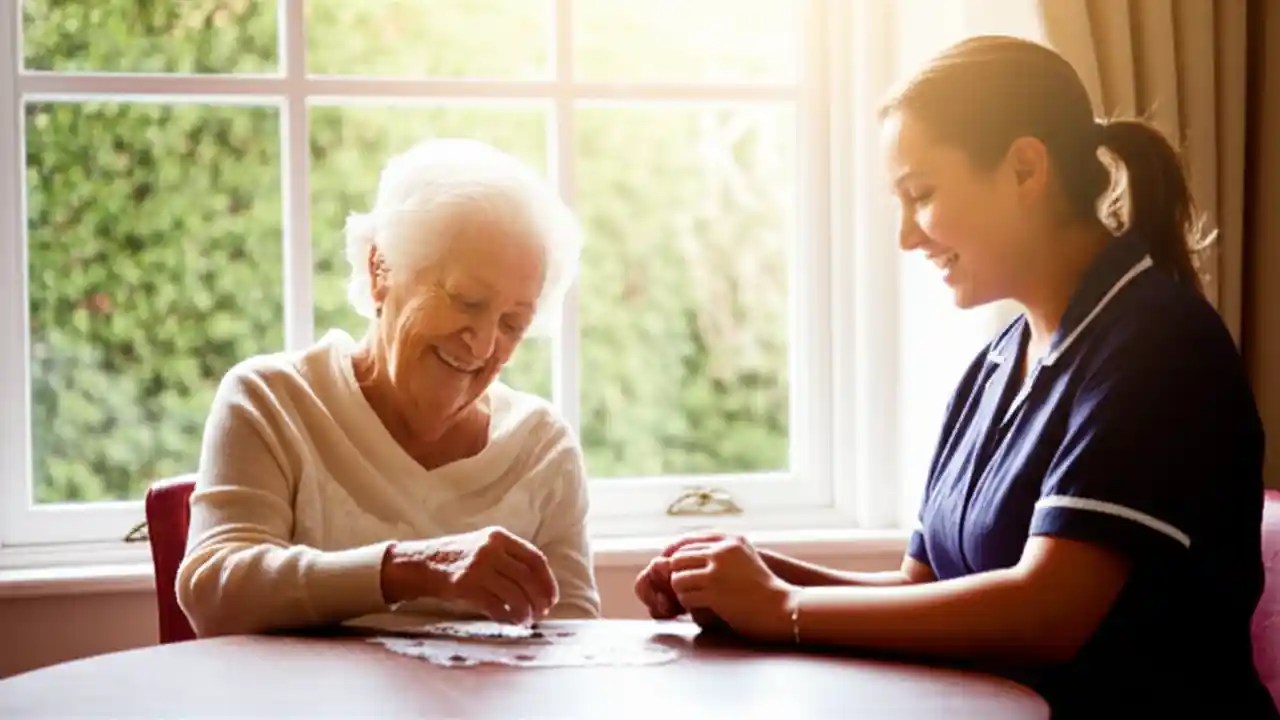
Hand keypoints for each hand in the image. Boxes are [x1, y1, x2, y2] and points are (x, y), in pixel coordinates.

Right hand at [381, 526, 558, 624]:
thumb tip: (540, 587)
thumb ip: (510, 558)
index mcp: (500, 536)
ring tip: (526, 620)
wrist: (421, 563)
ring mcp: (478, 566)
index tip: (552, 598)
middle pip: (527, 578)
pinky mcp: (466, 585)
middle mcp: (490, 549)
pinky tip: (511, 621)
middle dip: (539, 599)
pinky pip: (496, 606)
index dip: (548, 581)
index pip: (535, 559)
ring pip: (514, 593)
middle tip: (542, 613)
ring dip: (525, 611)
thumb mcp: (485, 546)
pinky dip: (507, 617)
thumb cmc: (458, 558)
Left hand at [669, 536, 797, 643]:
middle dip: (677, 574)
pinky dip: (687, 603)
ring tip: (692, 597)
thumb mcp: (745, 558)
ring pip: (677, 577)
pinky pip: (685, 596)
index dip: (677, 557)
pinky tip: (697, 606)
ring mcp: (718, 571)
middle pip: (679, 558)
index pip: (688, 542)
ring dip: (681, 591)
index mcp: (730, 540)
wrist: (783, 608)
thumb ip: (722, 552)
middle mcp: (723, 551)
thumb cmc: (764, 588)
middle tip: (684, 588)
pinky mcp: (715, 592)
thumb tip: (685, 552)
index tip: (676, 571)